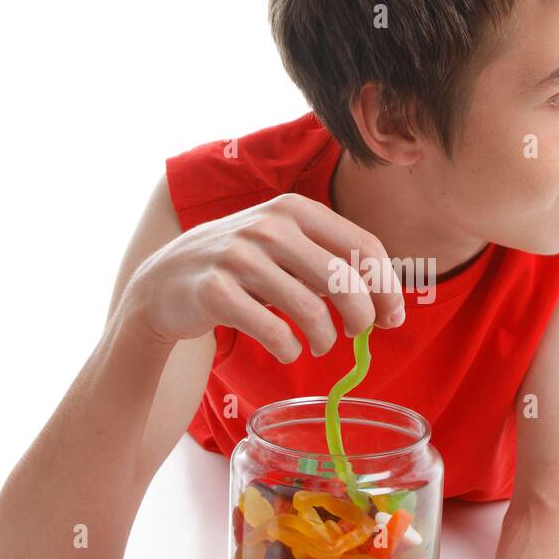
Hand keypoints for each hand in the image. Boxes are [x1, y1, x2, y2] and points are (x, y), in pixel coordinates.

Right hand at [123, 191, 405, 357]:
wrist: (164, 281)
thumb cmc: (240, 266)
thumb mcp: (285, 247)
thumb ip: (332, 261)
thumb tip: (388, 301)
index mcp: (295, 209)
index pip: (364, 246)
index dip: (387, 287)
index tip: (393, 317)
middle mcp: (269, 225)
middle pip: (344, 279)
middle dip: (362, 316)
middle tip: (358, 335)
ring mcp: (239, 257)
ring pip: (311, 310)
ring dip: (324, 339)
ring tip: (318, 345)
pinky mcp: (215, 292)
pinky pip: (274, 332)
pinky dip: (289, 349)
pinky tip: (287, 349)